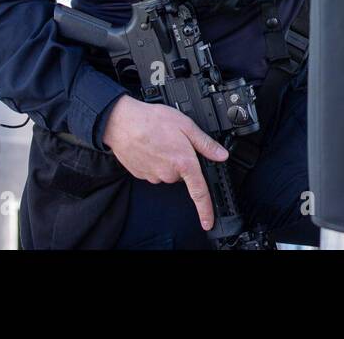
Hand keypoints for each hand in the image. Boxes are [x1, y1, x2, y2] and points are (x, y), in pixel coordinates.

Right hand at [102, 95, 230, 230]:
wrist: (122, 123)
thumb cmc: (152, 121)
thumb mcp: (186, 125)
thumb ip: (205, 143)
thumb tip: (221, 155)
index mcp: (184, 162)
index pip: (199, 192)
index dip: (205, 209)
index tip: (208, 222)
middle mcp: (168, 173)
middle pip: (183, 175)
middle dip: (183, 162)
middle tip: (176, 143)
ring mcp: (153, 176)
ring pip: (168, 172)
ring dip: (168, 160)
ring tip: (161, 141)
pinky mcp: (141, 174)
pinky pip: (154, 171)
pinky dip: (155, 161)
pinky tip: (151, 146)